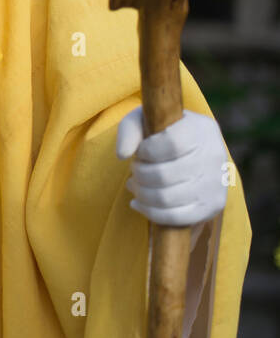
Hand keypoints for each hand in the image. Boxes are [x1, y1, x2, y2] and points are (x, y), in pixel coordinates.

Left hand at [117, 108, 230, 226]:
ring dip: (141, 193)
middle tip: (134, 170)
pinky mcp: (212, 206)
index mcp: (201, 130)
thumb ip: (130, 130)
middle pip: (163, 175)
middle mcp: (214, 157)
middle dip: (139, 174)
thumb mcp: (145, 120)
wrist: (196, 151)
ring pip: (166, 198)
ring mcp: (215, 184)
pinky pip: (176, 217)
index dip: (146, 150)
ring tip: (133, 184)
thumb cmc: (164, 133)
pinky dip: (150, 212)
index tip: (141, 151)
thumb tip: (122, 154)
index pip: (171, 144)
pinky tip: (138, 202)